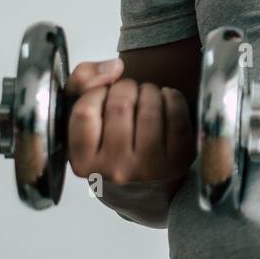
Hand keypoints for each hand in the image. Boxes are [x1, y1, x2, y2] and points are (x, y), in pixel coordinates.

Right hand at [65, 57, 194, 188]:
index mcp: (84, 163)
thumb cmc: (107, 145)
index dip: (96, 91)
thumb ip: (82, 83)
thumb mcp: (82, 120)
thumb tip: (115, 67)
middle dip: (126, 87)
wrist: (141, 191)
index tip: (103, 93)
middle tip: (129, 91)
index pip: (85, 111)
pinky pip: (177, 118)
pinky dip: (173, 98)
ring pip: (150, 108)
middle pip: (120, 105)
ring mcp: (148, 169)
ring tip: (147, 94)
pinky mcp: (177, 162)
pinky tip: (166, 98)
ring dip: (149, 91)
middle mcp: (115, 170)